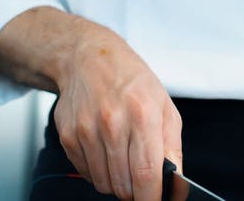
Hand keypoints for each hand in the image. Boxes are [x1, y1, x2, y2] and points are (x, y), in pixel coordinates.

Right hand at [53, 19, 181, 200]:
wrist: (89, 57)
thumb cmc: (131, 80)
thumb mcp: (164, 105)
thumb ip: (172, 147)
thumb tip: (175, 185)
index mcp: (143, 113)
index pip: (147, 175)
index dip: (152, 198)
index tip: (155, 200)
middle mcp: (113, 122)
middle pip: (124, 186)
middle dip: (135, 189)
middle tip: (139, 171)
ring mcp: (87, 130)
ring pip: (104, 185)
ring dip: (116, 180)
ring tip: (121, 154)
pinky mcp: (68, 136)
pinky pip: (86, 174)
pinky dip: (98, 170)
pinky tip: (103, 147)